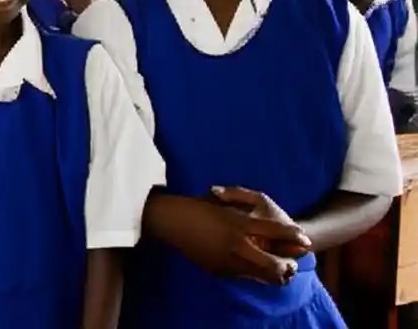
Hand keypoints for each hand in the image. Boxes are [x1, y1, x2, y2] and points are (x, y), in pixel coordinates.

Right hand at [156, 194, 308, 284]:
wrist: (170, 221)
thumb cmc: (197, 205)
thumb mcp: (222, 199)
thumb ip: (241, 200)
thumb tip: (265, 216)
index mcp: (238, 224)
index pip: (274, 232)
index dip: (292, 236)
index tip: (305, 240)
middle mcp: (236, 245)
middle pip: (273, 264)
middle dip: (286, 265)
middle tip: (292, 262)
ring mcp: (227, 260)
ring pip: (260, 274)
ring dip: (274, 273)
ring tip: (281, 269)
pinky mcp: (218, 270)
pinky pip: (244, 275)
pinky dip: (255, 274)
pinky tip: (257, 268)